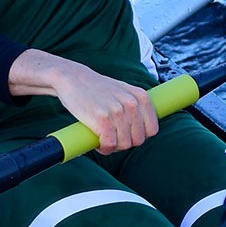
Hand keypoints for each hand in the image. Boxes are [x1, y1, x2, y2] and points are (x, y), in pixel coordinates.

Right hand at [8, 49, 155, 153]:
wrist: (73, 79)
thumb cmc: (97, 88)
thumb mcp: (124, 91)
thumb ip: (137, 106)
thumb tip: (146, 131)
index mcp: (141, 96)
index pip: (152, 130)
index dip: (139, 136)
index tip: (127, 134)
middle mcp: (132, 104)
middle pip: (138, 140)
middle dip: (125, 142)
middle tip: (112, 137)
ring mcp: (117, 111)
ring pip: (124, 145)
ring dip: (113, 146)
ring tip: (104, 138)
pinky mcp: (102, 119)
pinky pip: (110, 145)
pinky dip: (104, 148)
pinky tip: (98, 142)